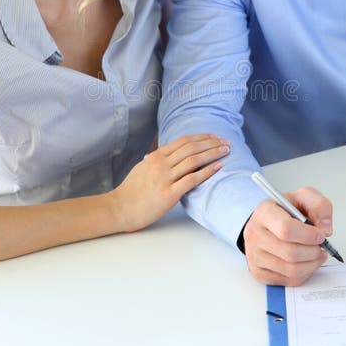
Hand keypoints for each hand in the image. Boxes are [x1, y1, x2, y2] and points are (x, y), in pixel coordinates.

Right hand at [110, 134, 228, 231]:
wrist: (119, 209)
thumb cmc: (131, 191)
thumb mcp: (142, 169)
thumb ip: (156, 161)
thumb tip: (169, 155)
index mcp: (155, 157)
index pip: (183, 141)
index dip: (201, 137)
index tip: (214, 137)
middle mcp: (161, 164)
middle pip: (191, 147)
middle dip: (211, 143)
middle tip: (226, 141)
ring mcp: (165, 178)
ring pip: (194, 160)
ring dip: (213, 153)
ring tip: (226, 150)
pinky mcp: (169, 194)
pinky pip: (192, 179)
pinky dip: (207, 171)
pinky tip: (218, 167)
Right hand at [243, 187, 332, 285]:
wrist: (268, 222)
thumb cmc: (286, 211)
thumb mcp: (304, 197)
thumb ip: (319, 205)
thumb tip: (325, 228)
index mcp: (264, 213)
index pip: (286, 229)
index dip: (308, 235)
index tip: (320, 235)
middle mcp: (255, 234)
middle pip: (290, 253)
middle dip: (313, 251)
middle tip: (321, 246)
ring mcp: (254, 255)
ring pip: (291, 270)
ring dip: (311, 264)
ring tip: (316, 253)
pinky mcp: (259, 272)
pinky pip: (288, 280)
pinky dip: (304, 274)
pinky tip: (306, 262)